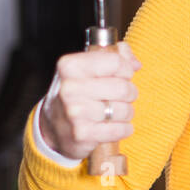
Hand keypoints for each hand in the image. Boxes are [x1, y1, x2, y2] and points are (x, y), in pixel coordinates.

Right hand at [40, 41, 141, 160]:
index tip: (120, 76)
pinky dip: (123, 129)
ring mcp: (74, 112)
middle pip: (124, 88)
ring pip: (125, 110)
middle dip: (129, 93)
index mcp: (71, 66)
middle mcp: (69, 88)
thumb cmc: (79, 92)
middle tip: (118, 97)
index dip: (125, 70)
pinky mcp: (82, 134)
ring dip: (126, 112)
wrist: (53, 126)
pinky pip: (121, 130)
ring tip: (112, 111)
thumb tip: (135, 63)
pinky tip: (111, 125)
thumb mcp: (90, 67)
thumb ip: (116, 55)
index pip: (116, 62)